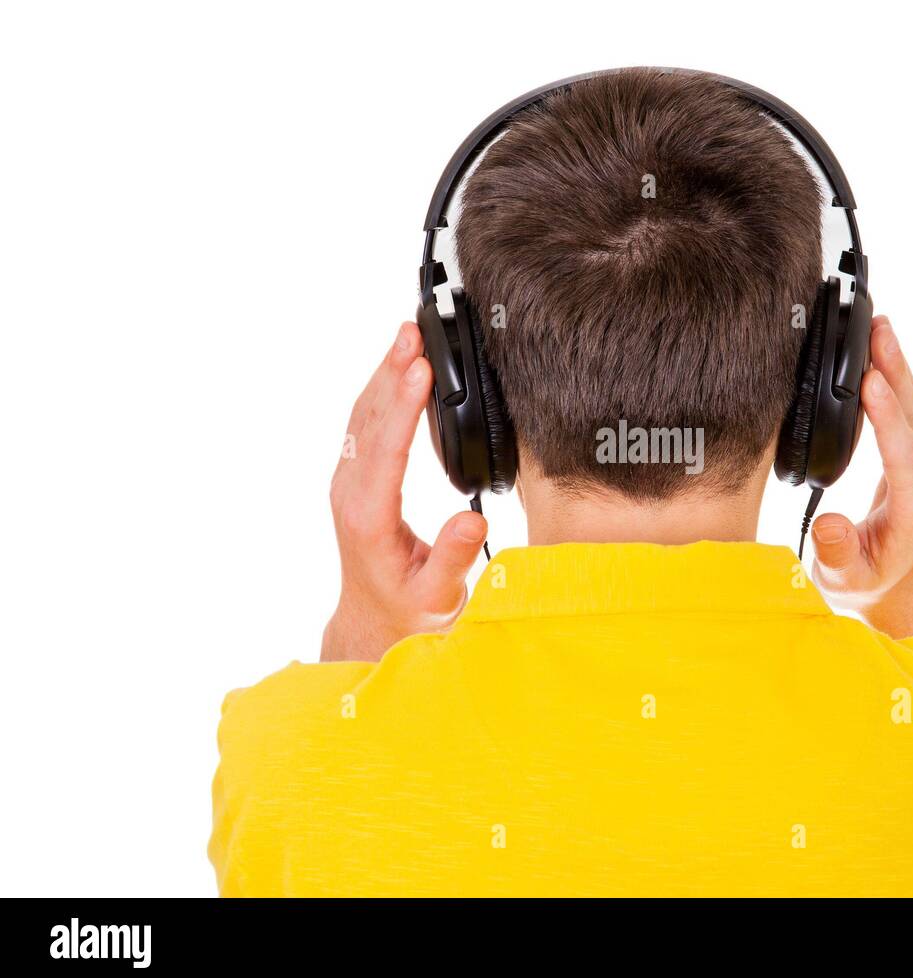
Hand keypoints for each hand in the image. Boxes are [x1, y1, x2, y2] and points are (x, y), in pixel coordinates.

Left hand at [320, 322, 487, 661]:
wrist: (373, 621)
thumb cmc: (409, 611)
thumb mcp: (438, 595)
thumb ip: (455, 558)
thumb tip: (473, 520)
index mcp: (369, 518)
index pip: (386, 450)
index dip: (402, 406)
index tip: (419, 370)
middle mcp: (351, 493)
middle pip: (369, 419)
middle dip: (390, 371)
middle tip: (411, 330)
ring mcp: (349, 482)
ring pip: (363, 414)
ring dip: (384, 372)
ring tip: (407, 334)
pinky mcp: (356, 476)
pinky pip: (365, 423)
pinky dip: (382, 388)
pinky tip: (398, 367)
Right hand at [810, 315, 912, 629]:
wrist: (900, 579)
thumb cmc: (867, 578)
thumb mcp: (843, 579)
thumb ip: (837, 553)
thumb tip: (830, 523)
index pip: (903, 457)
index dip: (888, 418)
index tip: (872, 383)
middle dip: (896, 372)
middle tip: (878, 331)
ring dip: (897, 365)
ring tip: (878, 326)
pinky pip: (912, 407)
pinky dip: (896, 376)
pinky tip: (880, 348)